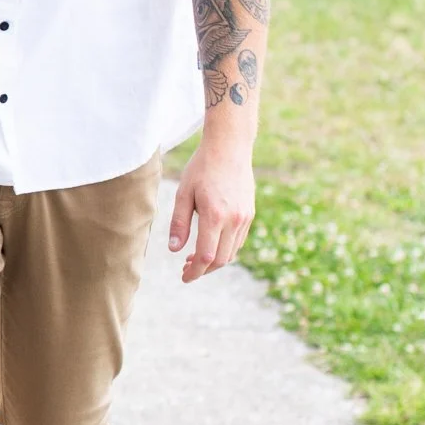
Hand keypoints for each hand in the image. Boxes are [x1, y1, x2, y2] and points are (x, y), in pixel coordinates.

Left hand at [168, 141, 254, 281]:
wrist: (230, 147)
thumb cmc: (202, 168)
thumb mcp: (184, 193)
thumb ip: (179, 223)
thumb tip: (175, 250)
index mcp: (214, 216)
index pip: (205, 257)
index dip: (194, 272)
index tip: (184, 277)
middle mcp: (233, 220)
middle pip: (220, 259)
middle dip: (203, 270)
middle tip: (186, 269)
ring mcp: (245, 218)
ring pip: (231, 252)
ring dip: (214, 261)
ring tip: (195, 257)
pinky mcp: (250, 214)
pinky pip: (238, 240)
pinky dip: (225, 249)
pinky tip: (210, 243)